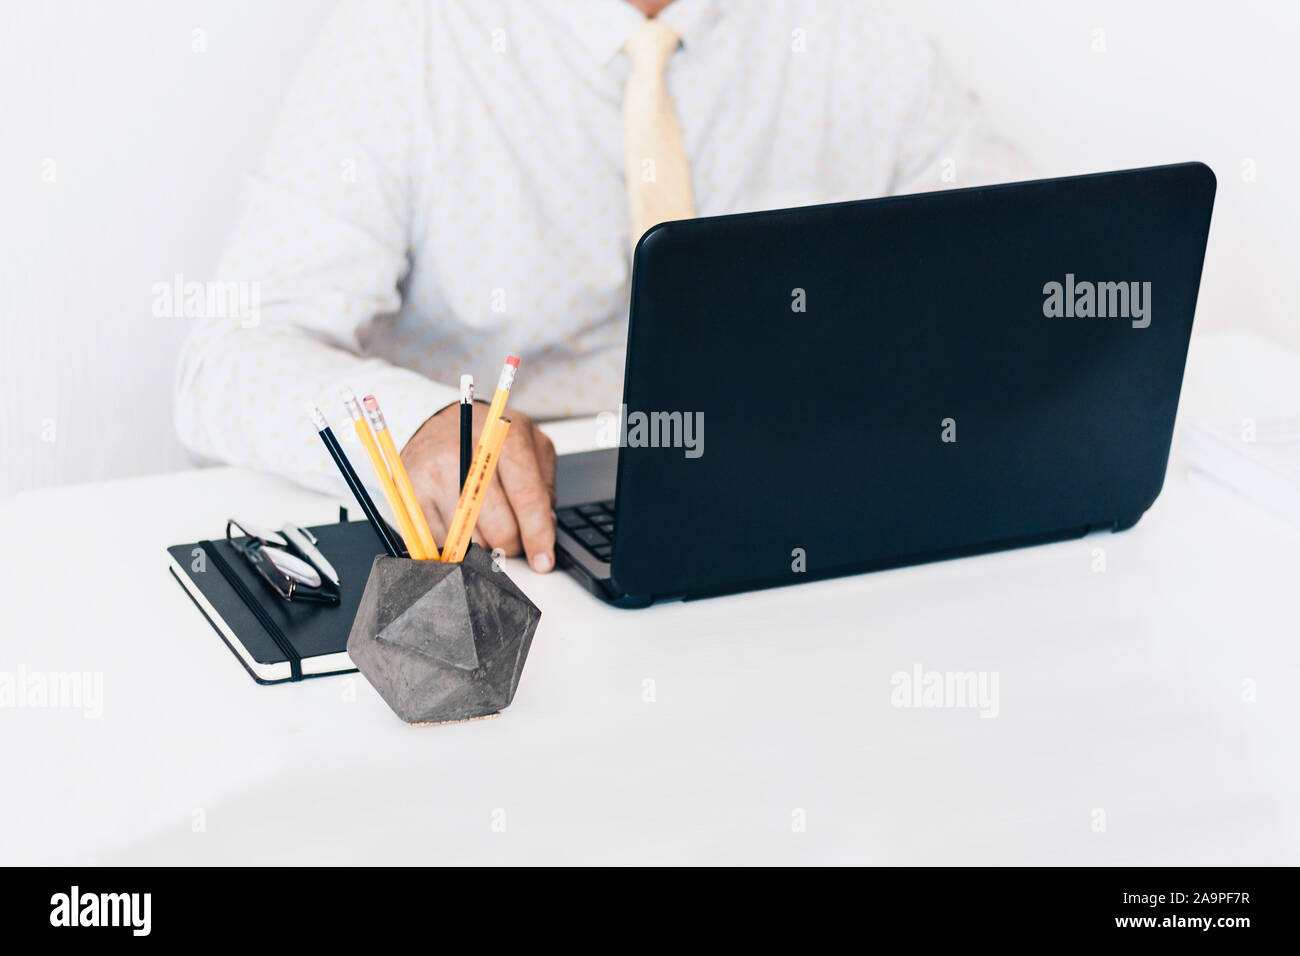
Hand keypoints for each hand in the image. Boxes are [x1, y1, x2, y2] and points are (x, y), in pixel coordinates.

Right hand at [400, 402, 556, 570]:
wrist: (438, 424)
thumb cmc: (488, 439)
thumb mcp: (529, 447)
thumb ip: (544, 485)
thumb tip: (545, 527)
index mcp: (505, 436)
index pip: (528, 497)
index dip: (538, 536)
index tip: (543, 559)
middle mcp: (466, 451)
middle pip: (501, 526)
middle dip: (513, 544)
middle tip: (512, 540)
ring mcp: (435, 473)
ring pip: (472, 540)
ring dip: (485, 544)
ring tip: (484, 523)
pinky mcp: (413, 495)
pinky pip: (442, 542)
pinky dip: (457, 545)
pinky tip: (461, 526)